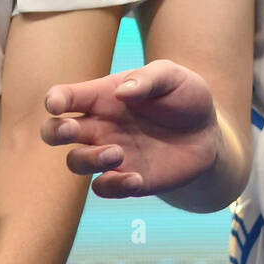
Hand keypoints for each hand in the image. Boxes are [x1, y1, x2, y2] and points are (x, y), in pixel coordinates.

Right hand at [41, 59, 219, 197]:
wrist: (208, 135)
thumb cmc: (183, 97)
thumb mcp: (172, 76)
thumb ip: (148, 78)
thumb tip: (122, 92)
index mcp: (103, 96)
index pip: (67, 97)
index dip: (55, 99)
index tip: (57, 104)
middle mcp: (100, 126)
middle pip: (55, 132)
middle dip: (55, 132)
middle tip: (72, 131)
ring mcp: (111, 154)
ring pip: (76, 162)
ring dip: (89, 159)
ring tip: (117, 152)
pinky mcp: (127, 180)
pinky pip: (104, 188)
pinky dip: (112, 185)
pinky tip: (136, 178)